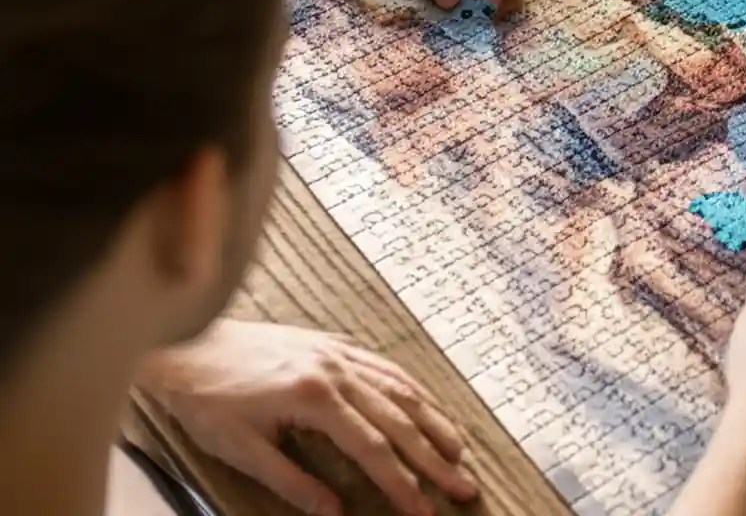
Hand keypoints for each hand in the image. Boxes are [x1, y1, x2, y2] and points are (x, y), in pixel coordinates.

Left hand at [134, 320, 476, 515]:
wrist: (186, 344)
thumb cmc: (206, 398)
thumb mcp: (241, 449)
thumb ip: (291, 482)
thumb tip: (334, 510)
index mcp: (313, 396)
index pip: (372, 448)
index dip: (402, 483)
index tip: (423, 511)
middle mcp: (335, 370)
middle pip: (398, 419)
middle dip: (433, 458)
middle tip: (462, 486)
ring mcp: (336, 354)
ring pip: (399, 389)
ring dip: (433, 422)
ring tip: (458, 451)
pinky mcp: (331, 345)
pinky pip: (383, 366)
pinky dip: (410, 388)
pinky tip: (426, 405)